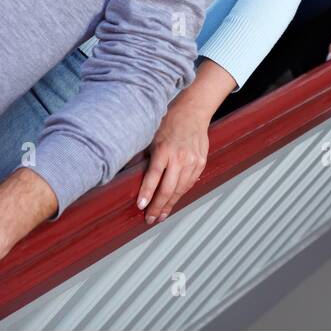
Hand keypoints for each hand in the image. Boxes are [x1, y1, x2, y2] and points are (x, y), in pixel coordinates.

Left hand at [138, 100, 211, 224]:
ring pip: (180, 189)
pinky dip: (180, 194)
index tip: (141, 206)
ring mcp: (192, 161)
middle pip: (168, 188)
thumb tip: (130, 177)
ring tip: (161, 215)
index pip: (154, 176)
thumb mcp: (152, 136)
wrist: (193, 112)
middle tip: (150, 218)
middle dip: (158, 206)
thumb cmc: (169, 122)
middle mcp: (180, 157)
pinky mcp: (201, 163)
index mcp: (164, 149)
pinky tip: (173, 202)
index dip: (147, 193)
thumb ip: (146, 157)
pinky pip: (189, 183)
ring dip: (169, 205)